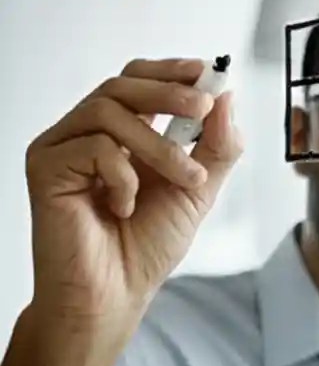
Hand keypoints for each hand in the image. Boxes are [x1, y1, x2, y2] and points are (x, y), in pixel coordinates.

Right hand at [25, 58, 243, 331]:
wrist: (114, 294)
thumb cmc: (145, 247)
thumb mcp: (197, 190)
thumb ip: (215, 147)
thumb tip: (226, 98)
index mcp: (123, 135)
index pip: (138, 82)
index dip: (171, 72)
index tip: (206, 73)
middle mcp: (88, 135)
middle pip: (122, 85)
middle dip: (169, 92)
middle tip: (204, 107)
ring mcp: (63, 148)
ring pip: (108, 112)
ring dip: (159, 145)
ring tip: (184, 180)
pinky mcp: (45, 167)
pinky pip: (92, 147)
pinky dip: (123, 176)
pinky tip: (124, 207)